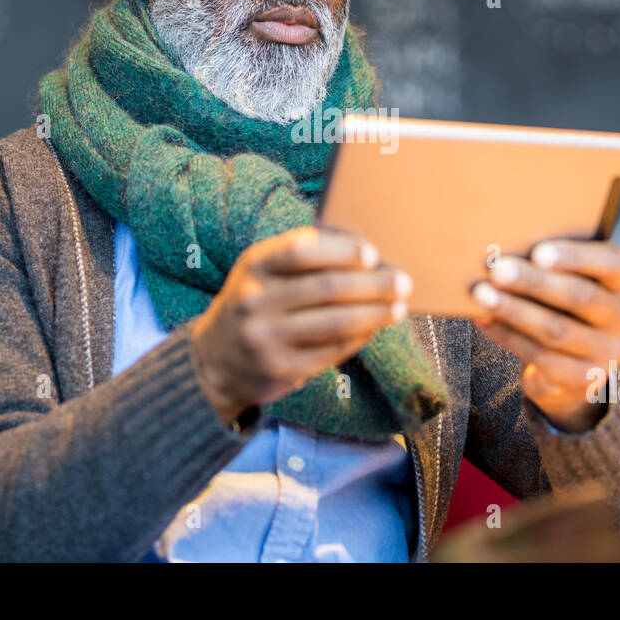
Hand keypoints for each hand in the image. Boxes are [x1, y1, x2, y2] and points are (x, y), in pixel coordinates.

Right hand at [190, 226, 410, 425]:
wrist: (215, 358)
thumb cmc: (256, 301)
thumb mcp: (263, 272)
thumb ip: (302, 258)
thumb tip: (364, 252)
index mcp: (254, 265)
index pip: (301, 251)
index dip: (340, 252)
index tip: (373, 253)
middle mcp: (256, 300)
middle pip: (326, 289)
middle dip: (371, 285)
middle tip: (403, 282)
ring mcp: (266, 338)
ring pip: (334, 323)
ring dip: (374, 314)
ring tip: (399, 306)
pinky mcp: (281, 368)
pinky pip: (332, 350)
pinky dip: (360, 337)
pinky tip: (376, 328)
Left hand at [471, 239, 619, 432]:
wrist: (571, 371)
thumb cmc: (560, 309)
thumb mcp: (564, 285)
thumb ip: (545, 269)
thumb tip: (500, 256)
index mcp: (618, 284)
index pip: (612, 263)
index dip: (576, 256)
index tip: (538, 252)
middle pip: (580, 297)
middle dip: (535, 282)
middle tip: (498, 270)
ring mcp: (605, 353)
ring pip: (556, 329)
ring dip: (515, 310)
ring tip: (481, 295)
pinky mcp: (581, 379)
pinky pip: (540, 356)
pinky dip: (507, 335)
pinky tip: (484, 320)